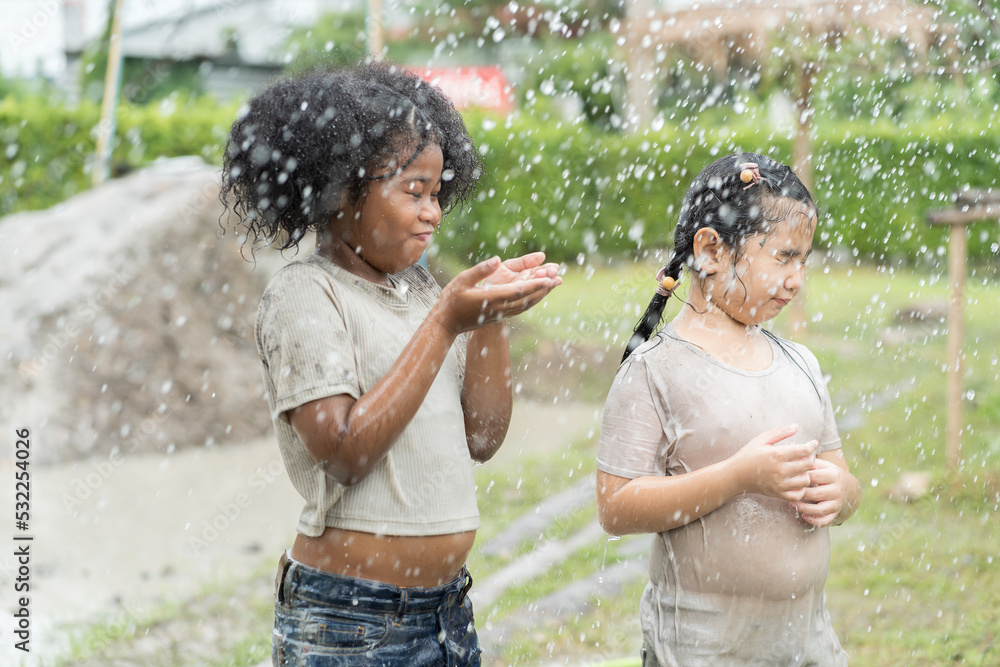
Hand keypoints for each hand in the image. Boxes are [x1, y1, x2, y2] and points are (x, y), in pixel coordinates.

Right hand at [437, 254, 561, 333]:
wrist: (446, 324)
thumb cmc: (451, 300)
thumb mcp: (462, 280)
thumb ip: (480, 270)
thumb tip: (498, 259)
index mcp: (491, 299)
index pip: (517, 292)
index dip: (534, 285)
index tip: (547, 280)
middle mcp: (499, 308)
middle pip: (526, 299)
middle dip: (543, 289)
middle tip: (558, 278)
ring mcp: (500, 314)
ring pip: (526, 305)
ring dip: (541, 295)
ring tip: (554, 284)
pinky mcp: (500, 316)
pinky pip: (521, 308)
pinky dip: (533, 300)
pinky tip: (539, 294)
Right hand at [732, 424, 817, 502]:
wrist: (735, 475)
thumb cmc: (748, 455)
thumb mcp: (761, 439)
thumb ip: (780, 432)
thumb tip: (796, 426)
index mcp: (776, 454)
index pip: (804, 450)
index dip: (812, 445)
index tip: (813, 443)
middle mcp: (780, 470)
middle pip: (809, 465)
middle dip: (811, 458)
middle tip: (807, 456)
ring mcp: (780, 484)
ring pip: (806, 480)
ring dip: (806, 473)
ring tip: (800, 469)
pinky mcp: (778, 494)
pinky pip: (798, 494)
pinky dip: (801, 489)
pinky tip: (795, 481)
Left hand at [792, 458, 848, 527]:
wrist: (847, 485)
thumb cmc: (829, 473)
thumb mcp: (823, 464)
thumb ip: (810, 463)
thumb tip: (794, 460)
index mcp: (833, 475)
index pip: (813, 477)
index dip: (800, 477)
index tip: (789, 477)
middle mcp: (837, 490)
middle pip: (814, 494)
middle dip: (799, 494)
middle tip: (788, 493)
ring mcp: (837, 503)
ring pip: (819, 510)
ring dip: (803, 508)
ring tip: (793, 504)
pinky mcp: (835, 513)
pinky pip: (824, 521)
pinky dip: (813, 520)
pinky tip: (803, 515)